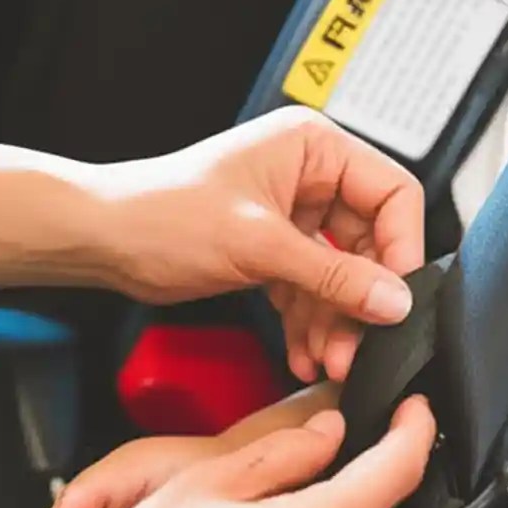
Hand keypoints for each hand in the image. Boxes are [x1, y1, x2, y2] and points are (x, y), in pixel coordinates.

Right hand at [22, 396, 435, 507]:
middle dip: (354, 462)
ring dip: (324, 496)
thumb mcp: (209, 481)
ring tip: (260, 488)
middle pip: (370, 502)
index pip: (395, 473)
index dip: (414, 429)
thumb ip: (283, 453)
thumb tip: (334, 432)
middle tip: (311, 435)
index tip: (414, 403)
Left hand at [102, 106, 424, 379]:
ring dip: (336, 320)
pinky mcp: (273, 249)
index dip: (402, 249)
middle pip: (369, 242)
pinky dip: (310, 322)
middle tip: (359, 346)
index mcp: (314, 147)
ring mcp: (292, 215)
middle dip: (361, 299)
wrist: (106, 240)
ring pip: (340, 273)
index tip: (398, 300)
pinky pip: (310, 289)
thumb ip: (333, 275)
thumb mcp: (260, 246)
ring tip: (330, 361)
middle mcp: (309, 176)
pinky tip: (305, 355)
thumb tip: (394, 300)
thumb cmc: (163, 213)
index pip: (393, 193)